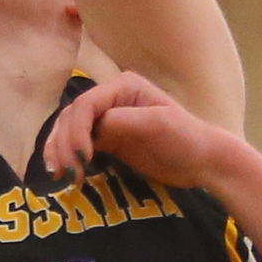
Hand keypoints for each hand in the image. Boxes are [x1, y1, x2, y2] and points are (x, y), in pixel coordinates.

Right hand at [40, 69, 238, 191]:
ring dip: (59, 151)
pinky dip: (67, 157)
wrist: (202, 162)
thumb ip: (123, 121)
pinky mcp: (108, 140)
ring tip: (60, 175)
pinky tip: (64, 173)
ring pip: (69, 130)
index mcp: (123, 87)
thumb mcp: (158, 125)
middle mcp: (111, 98)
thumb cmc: (186, 139)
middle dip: (64, 144)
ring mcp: (108, 119)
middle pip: (72, 117)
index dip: (76, 131)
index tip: (82, 158)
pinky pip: (78, 145)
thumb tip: (93, 129)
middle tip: (66, 173)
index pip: (85, 105)